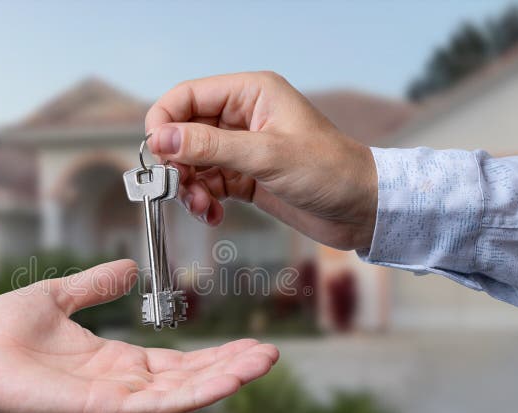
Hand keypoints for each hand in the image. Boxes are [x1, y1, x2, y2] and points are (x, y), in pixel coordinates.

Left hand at [0, 259, 278, 412]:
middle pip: (189, 380)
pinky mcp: (103, 409)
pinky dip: (196, 393)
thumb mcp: (59, 296)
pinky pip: (158, 405)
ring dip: (224, 379)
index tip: (246, 343)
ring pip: (182, 394)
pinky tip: (227, 379)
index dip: (212, 355)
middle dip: (230, 368)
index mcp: (114, 361)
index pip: (176, 363)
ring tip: (263, 362)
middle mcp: (121, 384)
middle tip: (270, 355)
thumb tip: (128, 269)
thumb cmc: (3, 333)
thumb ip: (95, 285)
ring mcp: (115, 400)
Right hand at [145, 72, 377, 250]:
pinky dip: (203, 200)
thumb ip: (210, 146)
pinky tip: (213, 214)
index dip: (164, 121)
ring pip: (193, 162)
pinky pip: (208, 184)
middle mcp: (242, 116)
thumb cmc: (329, 171)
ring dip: (189, 187)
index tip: (155, 153)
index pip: (188, 96)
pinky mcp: (245, 176)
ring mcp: (242, 148)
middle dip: (177, 162)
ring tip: (201, 207)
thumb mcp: (266, 156)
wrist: (362, 209)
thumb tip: (161, 138)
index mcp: (251, 93)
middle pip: (185, 132)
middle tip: (179, 188)